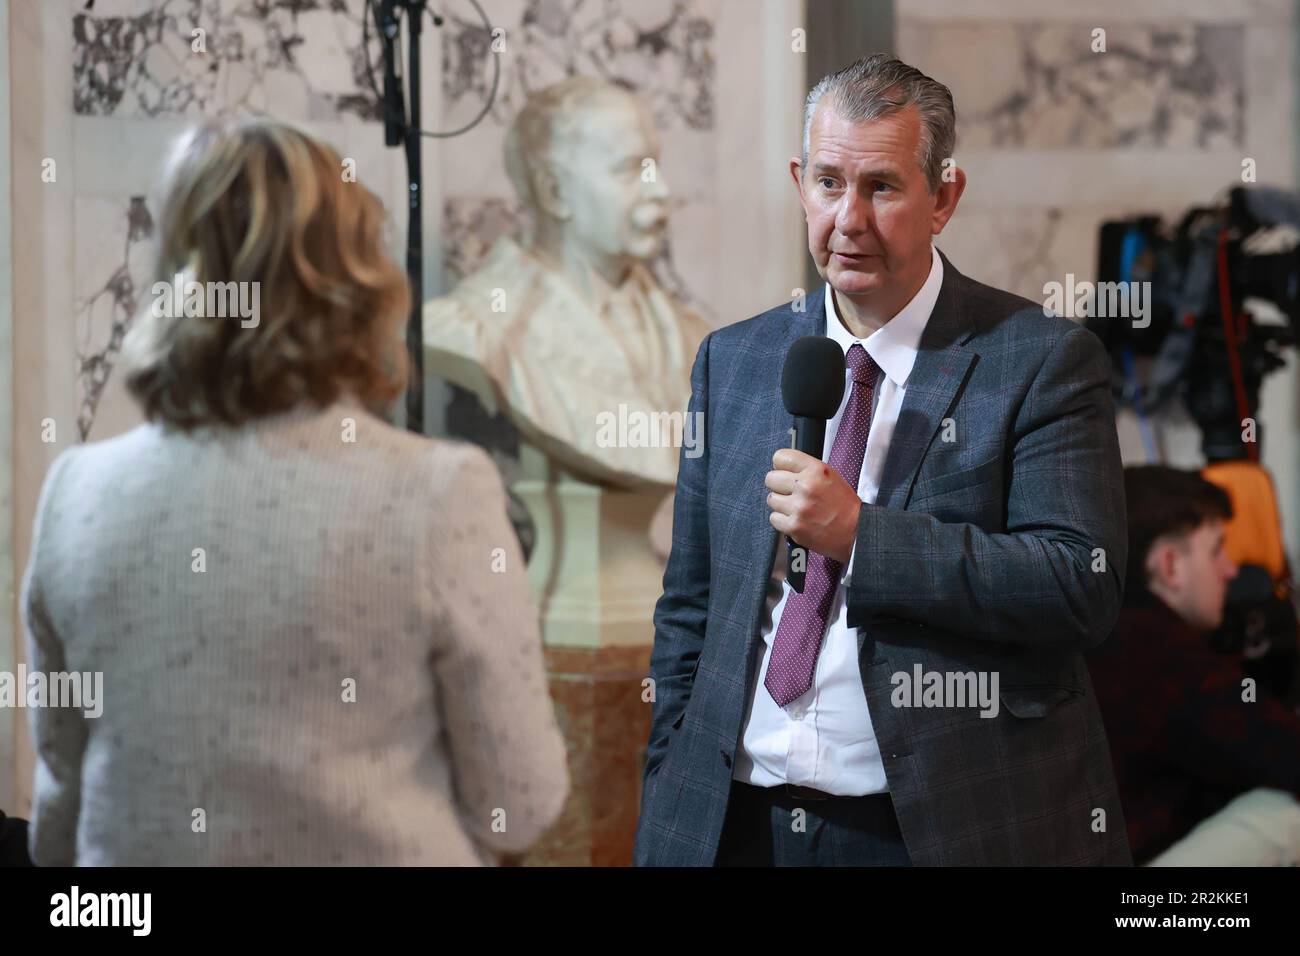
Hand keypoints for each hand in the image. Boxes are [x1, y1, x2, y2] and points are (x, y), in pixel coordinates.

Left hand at [765, 449, 860, 563]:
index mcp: (815, 470)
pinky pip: (774, 518)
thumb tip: (783, 468)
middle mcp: (805, 486)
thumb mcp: (830, 476)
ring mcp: (798, 507)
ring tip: (797, 508)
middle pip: (771, 479)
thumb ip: (806, 469)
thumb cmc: (843, 504)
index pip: (780, 457)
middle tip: (791, 493)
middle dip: (779, 486)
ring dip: (782, 504)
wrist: (855, 531)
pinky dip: (783, 520)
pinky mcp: (794, 526)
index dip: (781, 466)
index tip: (785, 472)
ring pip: (771, 499)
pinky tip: (797, 519)